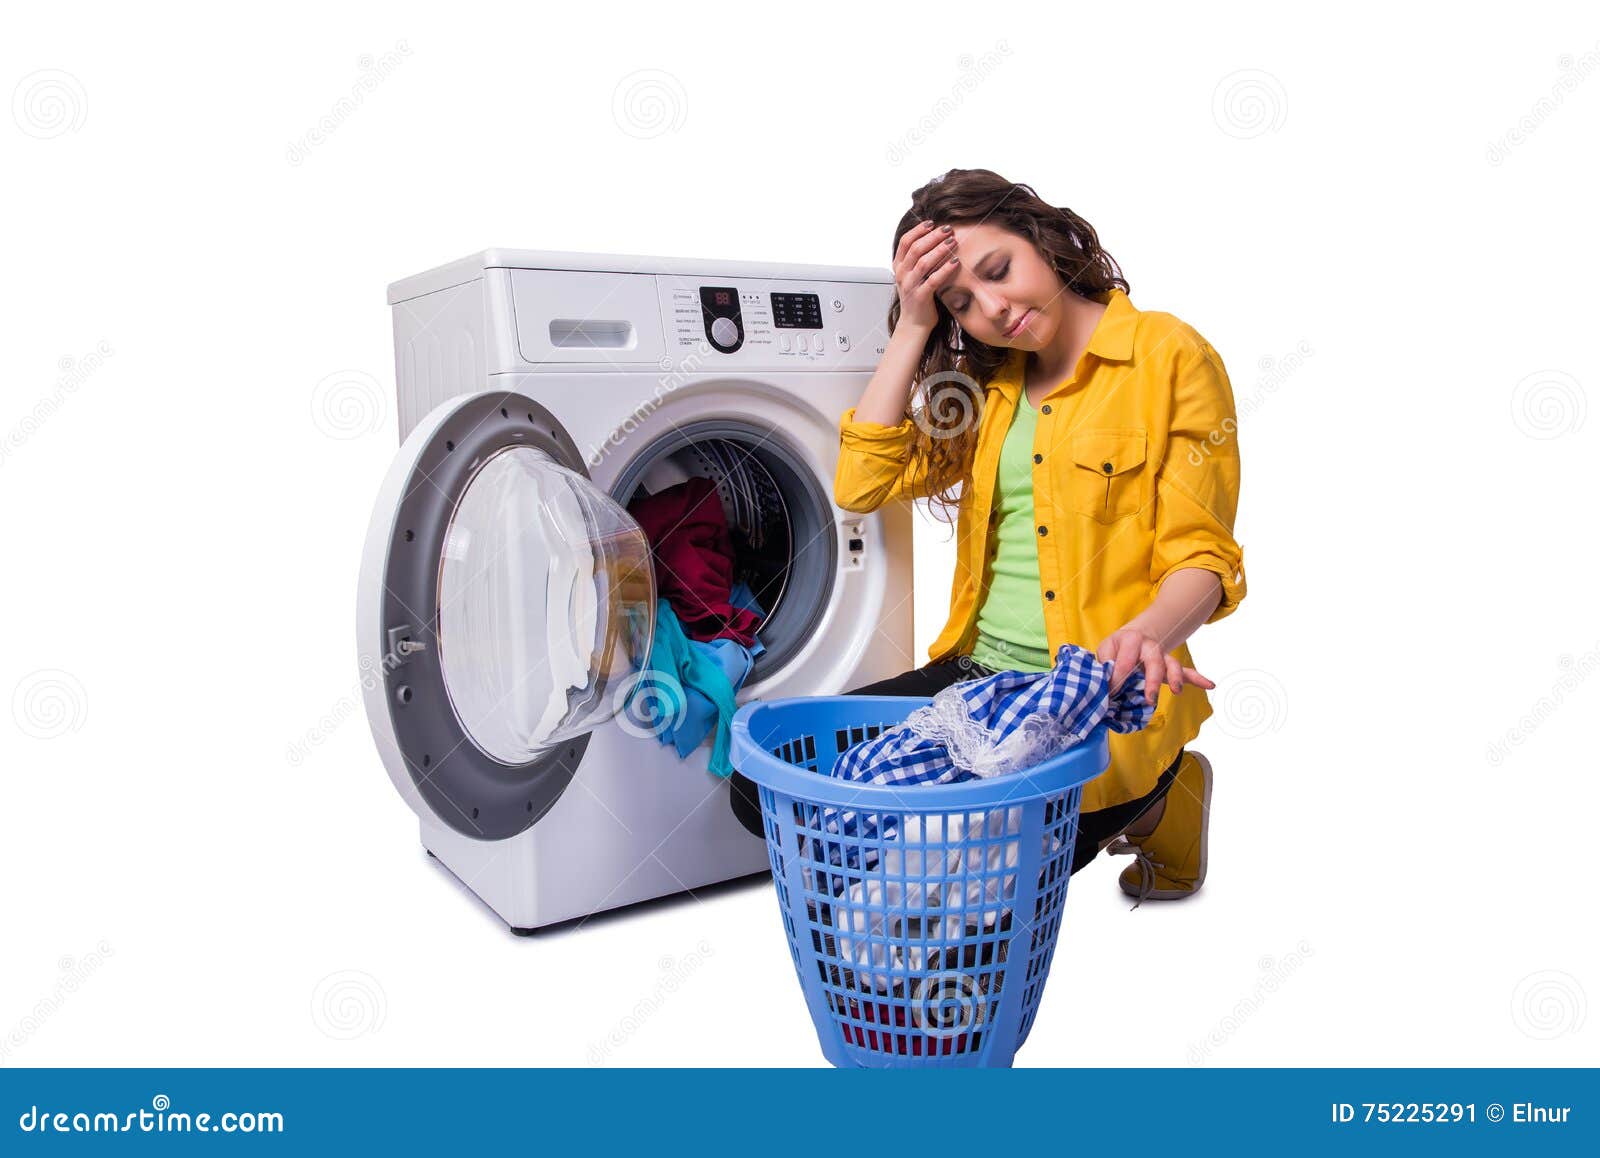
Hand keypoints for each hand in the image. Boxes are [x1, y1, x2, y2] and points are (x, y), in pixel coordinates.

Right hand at [893, 219, 961, 330]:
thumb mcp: (913, 275)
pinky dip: (945, 269)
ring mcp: (909, 286)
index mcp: (898, 266)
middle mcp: (901, 274)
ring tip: (953, 241)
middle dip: (932, 236)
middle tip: (948, 229)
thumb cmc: (918, 297)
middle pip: (915, 249)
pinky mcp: (920, 297)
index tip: (932, 222)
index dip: (918, 230)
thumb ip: (918, 259)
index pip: (905, 241)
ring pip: (923, 262)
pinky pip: (932, 280)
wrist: (914, 324)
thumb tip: (935, 237)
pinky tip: (955, 261)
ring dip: (939, 250)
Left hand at [1095, 628, 1216, 706]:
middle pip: (1153, 661)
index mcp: (1130, 639)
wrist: (1133, 637)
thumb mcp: (1106, 651)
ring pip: (1171, 665)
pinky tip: (1210, 685)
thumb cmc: (1116, 649)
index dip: (1118, 679)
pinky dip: (1198, 678)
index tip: (1112, 693)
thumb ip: (1106, 666)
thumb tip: (1106, 687)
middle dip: (1152, 680)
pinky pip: (1186, 671)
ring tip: (1176, 691)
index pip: (1125, 661)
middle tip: (1149, 698)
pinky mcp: (1170, 666)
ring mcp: (1162, 656)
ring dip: (1175, 678)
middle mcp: (1149, 646)